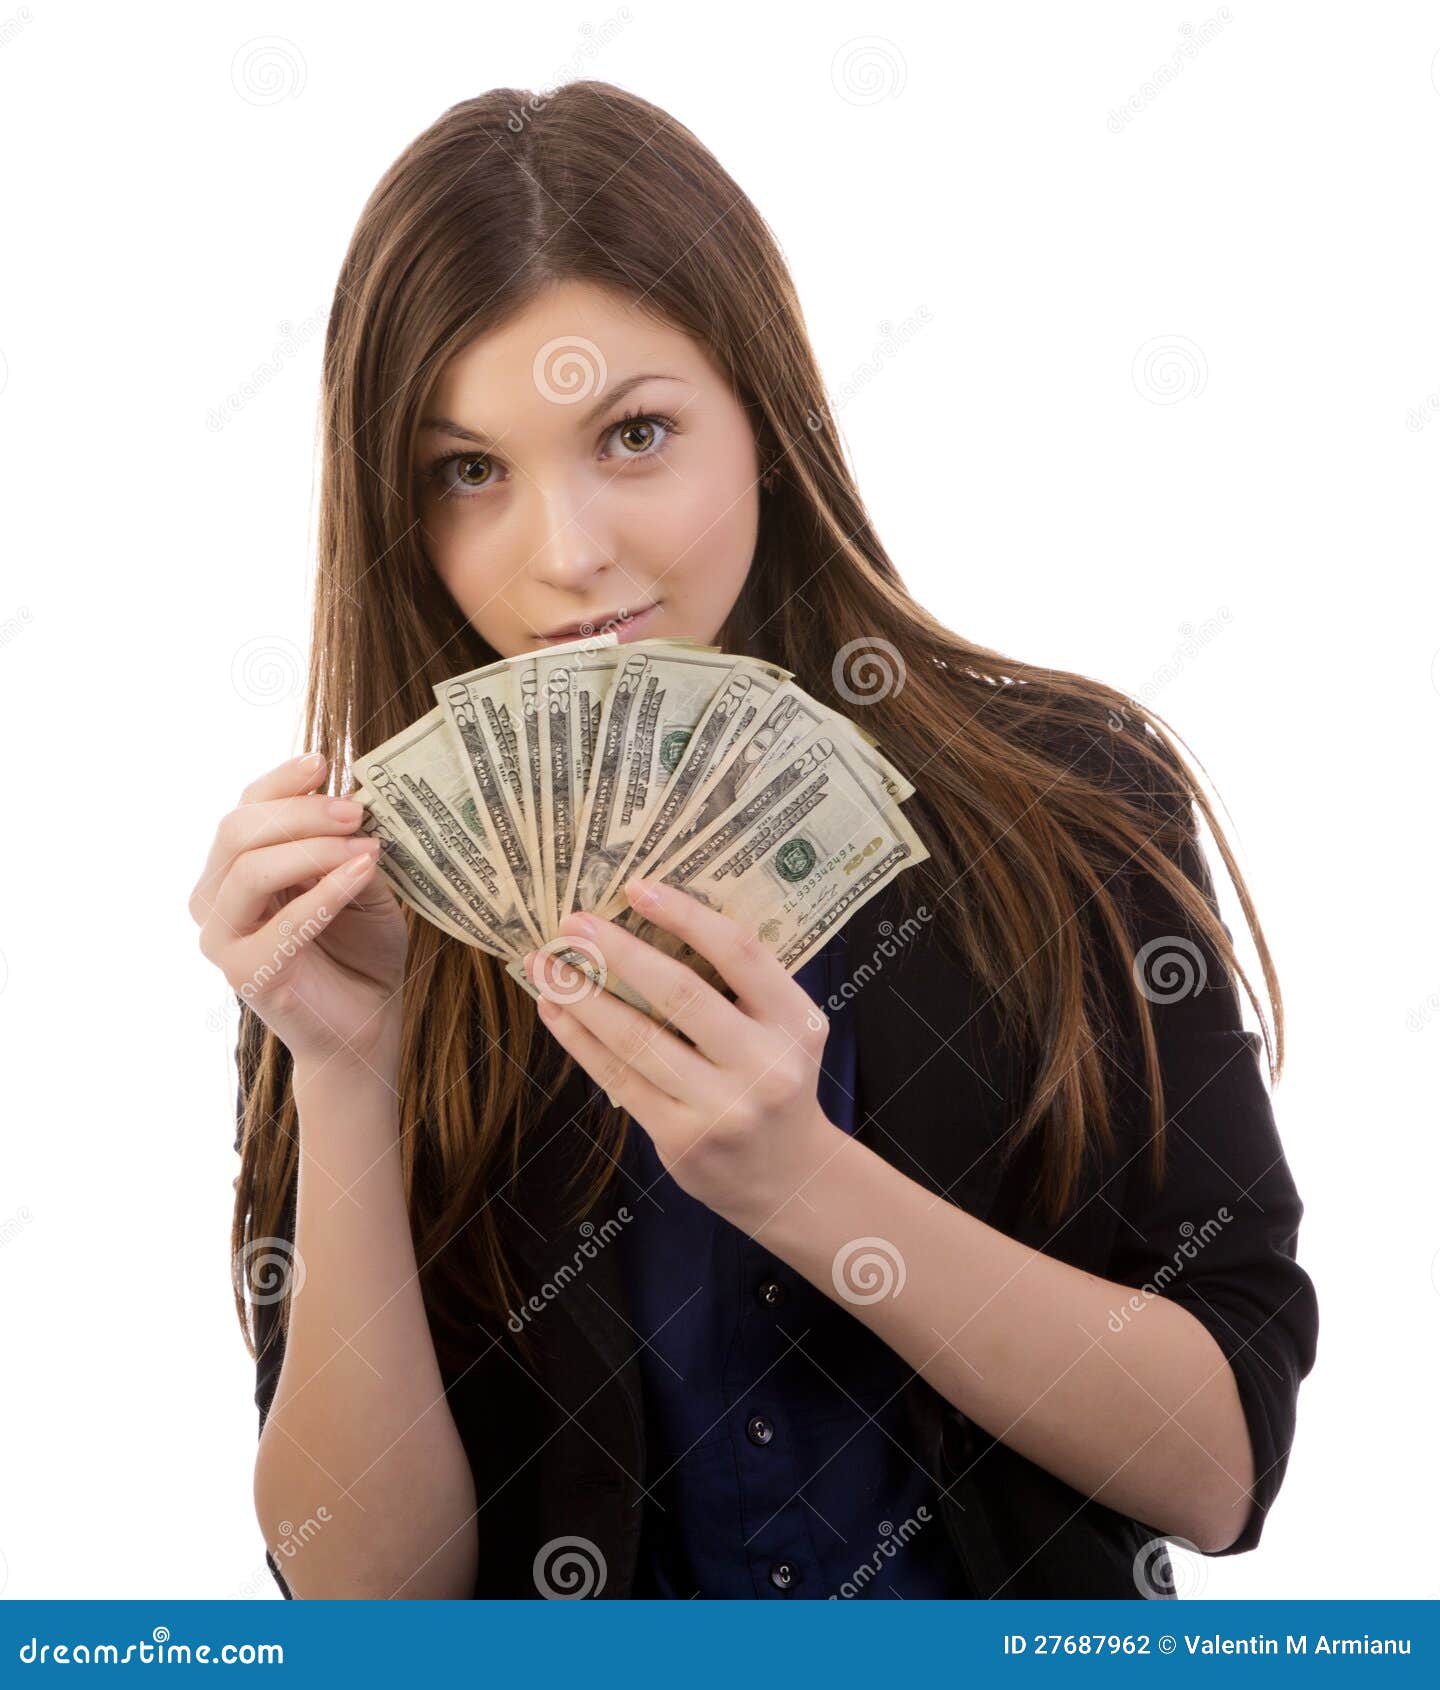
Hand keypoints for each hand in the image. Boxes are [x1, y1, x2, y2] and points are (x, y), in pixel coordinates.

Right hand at [189, 751, 408, 1080]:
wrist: (367, 1023)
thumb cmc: (362, 948)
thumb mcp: (361, 881)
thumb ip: (347, 844)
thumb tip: (355, 797)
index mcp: (236, 867)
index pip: (244, 807)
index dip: (280, 781)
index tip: (325, 763)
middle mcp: (216, 898)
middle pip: (238, 831)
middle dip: (300, 812)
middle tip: (356, 811)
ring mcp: (222, 937)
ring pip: (249, 869)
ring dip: (312, 849)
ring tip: (366, 846)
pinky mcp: (244, 973)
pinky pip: (282, 921)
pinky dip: (325, 891)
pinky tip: (363, 872)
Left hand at [524, 878, 840, 1234]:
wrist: (788, 1177)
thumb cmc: (774, 1081)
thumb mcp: (784, 1029)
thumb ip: (741, 986)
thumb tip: (651, 922)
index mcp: (796, 1022)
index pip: (741, 954)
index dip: (687, 916)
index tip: (637, 888)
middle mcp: (766, 1064)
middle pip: (682, 994)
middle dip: (619, 952)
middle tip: (572, 922)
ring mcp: (724, 1106)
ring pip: (638, 1039)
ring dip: (583, 997)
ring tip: (545, 964)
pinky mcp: (682, 1139)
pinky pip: (620, 1079)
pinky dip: (581, 1040)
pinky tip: (556, 1011)